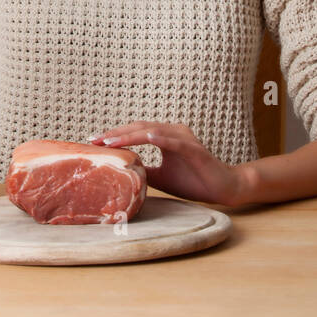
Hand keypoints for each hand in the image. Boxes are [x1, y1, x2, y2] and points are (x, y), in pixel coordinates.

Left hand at [88, 122, 245, 207]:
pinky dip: (159, 138)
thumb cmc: (193, 181)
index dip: (115, 136)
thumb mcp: (161, 177)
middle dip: (116, 133)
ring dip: (130, 135)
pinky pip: (174, 141)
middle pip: (139, 128)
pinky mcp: (193, 148)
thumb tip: (122, 172)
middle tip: (95, 140)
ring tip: (111, 141)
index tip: (94, 142)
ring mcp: (183, 138)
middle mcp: (173, 132)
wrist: (222, 188)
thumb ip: (145, 171)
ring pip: (152, 131)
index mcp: (165, 137)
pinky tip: (146, 137)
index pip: (135, 132)